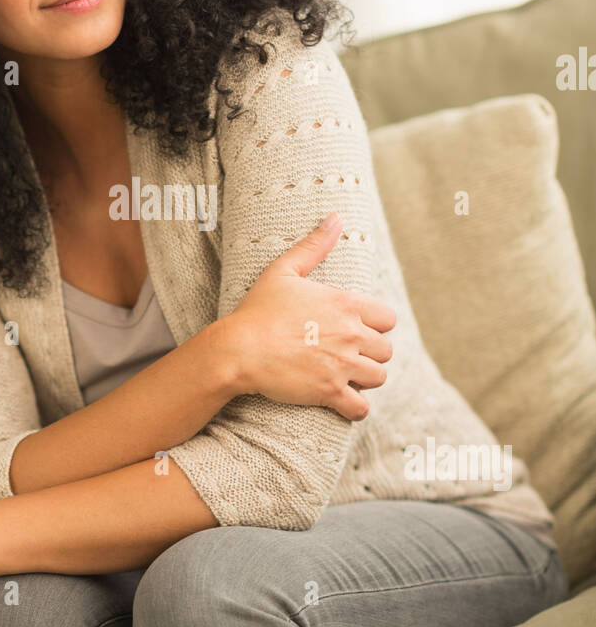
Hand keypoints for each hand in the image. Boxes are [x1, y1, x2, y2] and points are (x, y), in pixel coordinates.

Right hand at [221, 212, 395, 419]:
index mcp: (346, 304)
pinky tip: (341, 401)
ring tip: (342, 376)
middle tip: (346, 355)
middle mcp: (352, 335)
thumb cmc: (258, 310)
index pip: (388, 319)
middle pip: (385, 350)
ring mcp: (343, 366)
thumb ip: (314, 245)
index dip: (374, 326)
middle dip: (369, 354)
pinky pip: (361, 408)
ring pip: (378, 378)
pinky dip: (354, 408)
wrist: (238, 349)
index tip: (355, 330)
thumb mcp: (283, 270)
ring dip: (363, 379)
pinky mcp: (330, 393)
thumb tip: (336, 218)